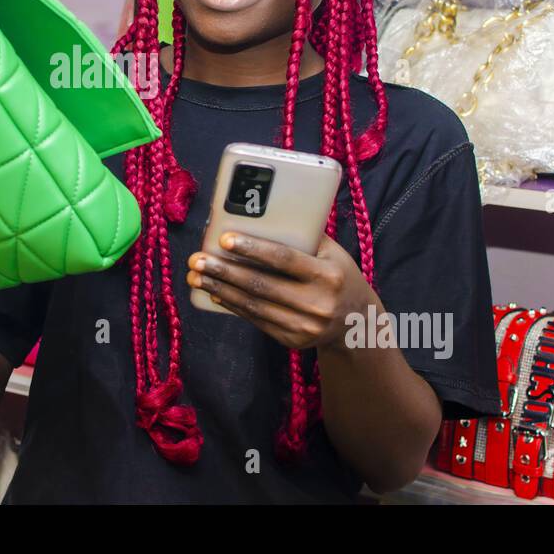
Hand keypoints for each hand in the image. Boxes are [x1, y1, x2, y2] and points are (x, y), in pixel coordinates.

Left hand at [186, 231, 374, 351]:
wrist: (357, 323)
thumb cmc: (338, 276)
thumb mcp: (333, 253)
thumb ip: (304, 235)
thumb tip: (262, 212)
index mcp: (328, 275)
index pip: (284, 259)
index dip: (253, 249)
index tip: (225, 239)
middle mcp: (317, 303)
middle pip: (261, 285)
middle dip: (224, 271)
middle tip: (196, 259)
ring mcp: (304, 326)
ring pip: (254, 305)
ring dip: (220, 289)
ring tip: (196, 275)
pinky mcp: (292, 341)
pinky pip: (256, 320)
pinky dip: (232, 305)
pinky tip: (215, 292)